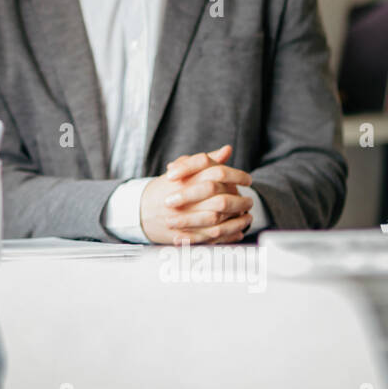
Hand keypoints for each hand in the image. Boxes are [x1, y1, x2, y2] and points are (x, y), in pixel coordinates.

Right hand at [138, 144, 253, 244]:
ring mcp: (182, 218)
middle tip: (249, 201)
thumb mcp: (182, 171)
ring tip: (247, 218)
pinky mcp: (182, 235)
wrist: (138, 210)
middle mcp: (182, 198)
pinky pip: (209, 238)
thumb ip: (205, 161)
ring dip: (236, 221)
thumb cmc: (164, 189)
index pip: (215, 173)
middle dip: (239, 202)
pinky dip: (227, 235)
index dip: (236, 175)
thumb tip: (227, 150)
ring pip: (216, 221)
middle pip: (219, 200)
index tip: (248, 179)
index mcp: (184, 179)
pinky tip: (237, 232)